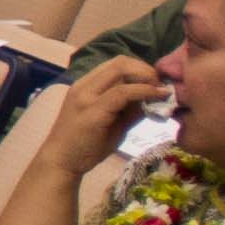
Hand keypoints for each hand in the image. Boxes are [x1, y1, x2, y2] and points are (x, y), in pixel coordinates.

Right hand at [39, 56, 169, 176]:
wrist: (62, 163)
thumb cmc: (85, 145)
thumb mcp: (113, 123)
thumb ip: (131, 109)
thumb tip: (155, 99)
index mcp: (86, 85)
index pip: (117, 64)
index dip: (141, 68)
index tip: (156, 83)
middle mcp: (85, 85)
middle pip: (121, 62)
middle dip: (146, 70)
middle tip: (161, 86)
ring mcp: (87, 96)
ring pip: (121, 70)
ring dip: (147, 77)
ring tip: (162, 92)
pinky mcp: (94, 110)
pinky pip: (123, 92)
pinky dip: (144, 91)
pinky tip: (157, 97)